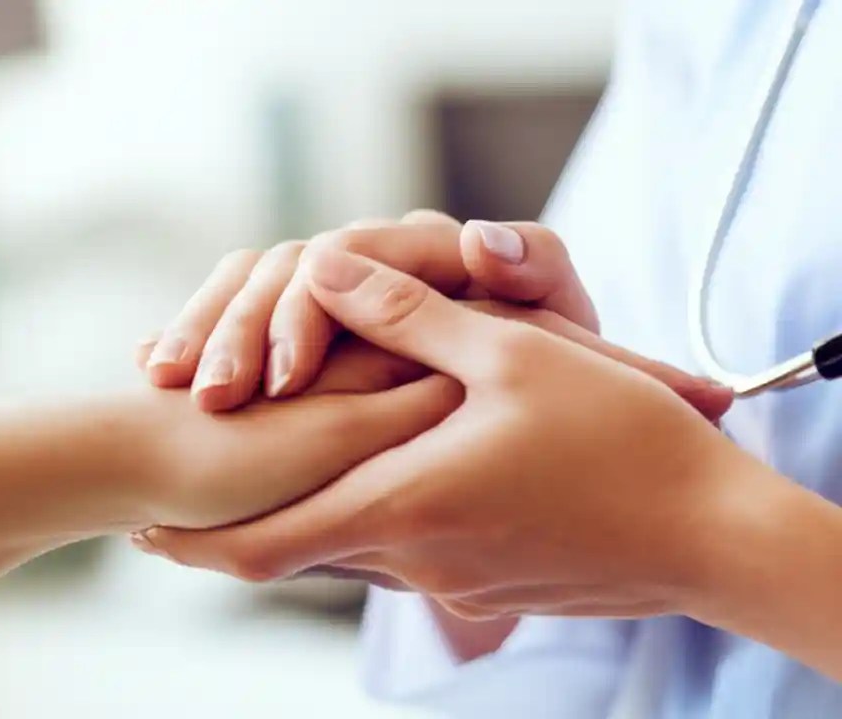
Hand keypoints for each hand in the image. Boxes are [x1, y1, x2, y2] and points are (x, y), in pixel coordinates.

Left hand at [136, 247, 757, 619]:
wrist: (709, 533)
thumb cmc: (618, 439)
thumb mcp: (510, 354)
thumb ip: (404, 310)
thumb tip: (319, 267)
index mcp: (399, 501)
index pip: (263, 543)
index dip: (194, 541)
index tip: (144, 528)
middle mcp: (411, 557)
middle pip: (291, 558)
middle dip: (228, 538)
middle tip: (175, 523)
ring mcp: (449, 581)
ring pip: (346, 558)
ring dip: (298, 528)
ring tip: (261, 492)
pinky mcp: (486, 586)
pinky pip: (400, 561)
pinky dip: (363, 531)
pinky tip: (373, 495)